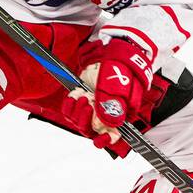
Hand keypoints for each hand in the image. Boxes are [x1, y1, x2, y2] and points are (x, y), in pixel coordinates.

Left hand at [63, 38, 153, 153]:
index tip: (98, 140)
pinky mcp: (82, 99)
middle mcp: (105, 114)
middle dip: (85, 118)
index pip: (113, 135)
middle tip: (87, 102)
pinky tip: (75, 93)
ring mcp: (93, 108)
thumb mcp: (119, 84)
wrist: (114, 52)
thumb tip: (112, 123)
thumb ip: (113, 103)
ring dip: (77, 110)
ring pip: (79, 121)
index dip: (105, 140)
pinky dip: (70, 104)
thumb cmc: (122, 68)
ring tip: (82, 95)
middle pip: (91, 129)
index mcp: (120, 115)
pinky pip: (70, 110)